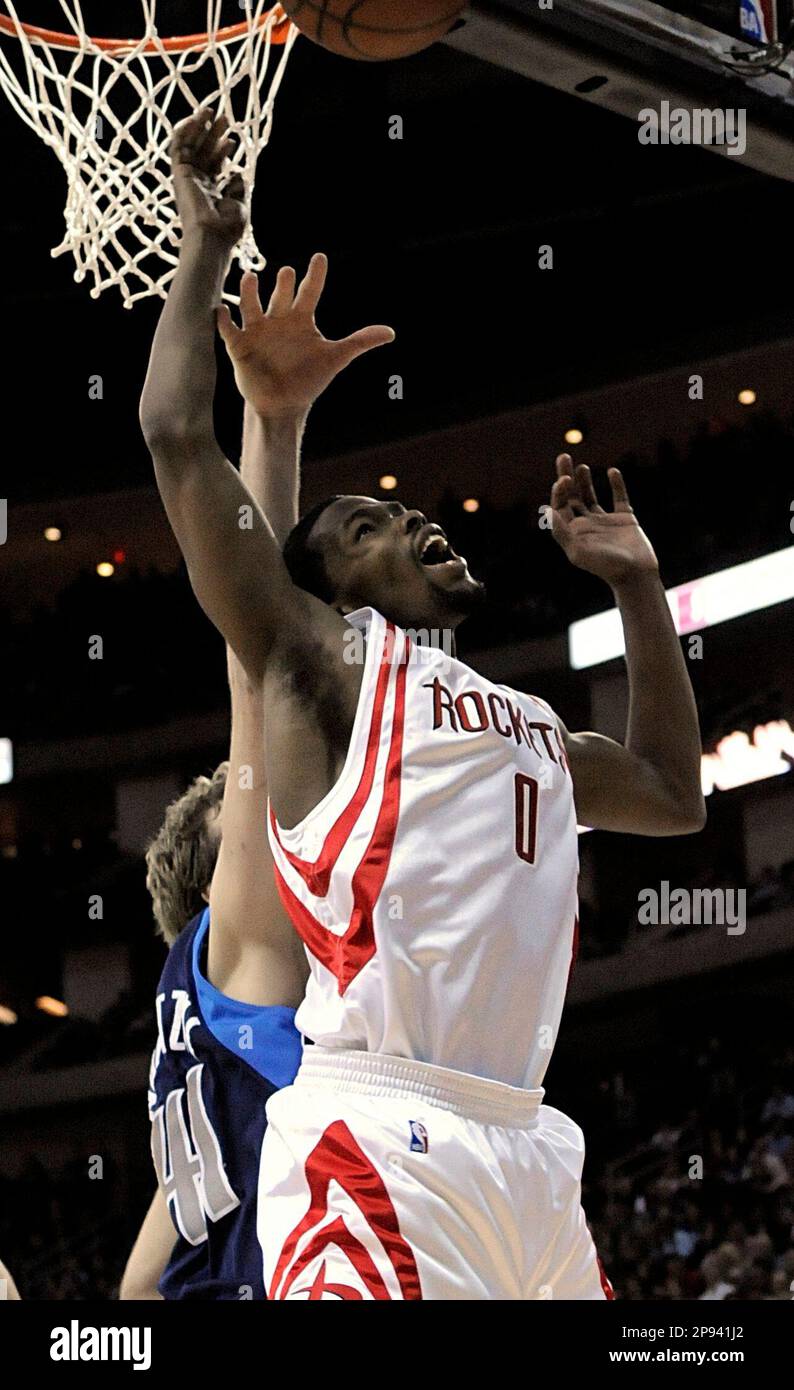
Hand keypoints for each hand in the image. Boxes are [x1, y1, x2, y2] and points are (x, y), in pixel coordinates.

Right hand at [170, 108, 244, 251]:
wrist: (212, 236)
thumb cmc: (226, 228)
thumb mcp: (239, 204)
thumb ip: (237, 187)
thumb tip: (237, 172)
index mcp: (209, 192)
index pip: (213, 164)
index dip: (222, 150)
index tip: (232, 140)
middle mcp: (196, 183)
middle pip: (203, 151)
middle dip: (213, 133)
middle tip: (225, 119)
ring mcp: (186, 178)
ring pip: (191, 145)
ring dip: (200, 127)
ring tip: (212, 111)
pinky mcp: (179, 173)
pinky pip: (178, 146)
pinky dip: (185, 131)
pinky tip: (196, 119)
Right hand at [217, 253, 394, 419]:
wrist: (284, 405)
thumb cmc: (308, 379)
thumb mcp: (336, 358)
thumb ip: (360, 341)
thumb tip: (391, 333)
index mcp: (301, 320)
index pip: (310, 291)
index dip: (315, 274)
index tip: (320, 257)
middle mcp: (279, 320)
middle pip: (280, 293)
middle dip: (283, 283)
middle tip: (287, 272)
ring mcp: (258, 331)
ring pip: (251, 304)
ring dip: (249, 291)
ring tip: (250, 278)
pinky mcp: (240, 346)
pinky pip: (228, 329)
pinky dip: (223, 319)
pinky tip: (221, 309)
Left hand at [548, 455, 658, 586]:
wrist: (636, 575)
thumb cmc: (606, 566)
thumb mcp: (579, 552)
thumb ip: (562, 533)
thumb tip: (547, 511)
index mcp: (573, 533)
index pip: (560, 506)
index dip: (559, 490)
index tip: (565, 478)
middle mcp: (586, 525)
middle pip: (571, 497)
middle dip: (566, 477)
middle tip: (563, 457)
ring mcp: (605, 522)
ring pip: (590, 496)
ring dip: (584, 481)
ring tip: (582, 467)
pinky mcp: (624, 519)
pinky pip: (619, 498)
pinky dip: (616, 484)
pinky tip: (612, 472)